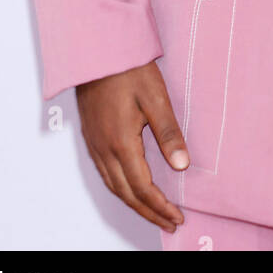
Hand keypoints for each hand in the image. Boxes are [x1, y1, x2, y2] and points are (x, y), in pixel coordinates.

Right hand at [76, 60, 188, 231]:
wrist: (96, 49)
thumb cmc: (128, 68)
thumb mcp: (155, 97)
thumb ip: (168, 133)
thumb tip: (181, 165)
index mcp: (121, 142)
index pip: (142, 187)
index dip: (160, 206)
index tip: (177, 217)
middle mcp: (104, 149)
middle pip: (126, 194)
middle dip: (149, 212)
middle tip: (169, 223)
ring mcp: (95, 144)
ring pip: (113, 186)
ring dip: (134, 204)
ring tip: (154, 213)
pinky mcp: (91, 136)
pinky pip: (105, 173)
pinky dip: (120, 188)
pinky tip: (130, 188)